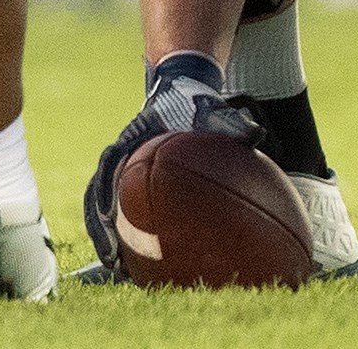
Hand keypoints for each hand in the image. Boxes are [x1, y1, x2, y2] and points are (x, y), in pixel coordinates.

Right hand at [82, 61, 261, 270]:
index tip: (108, 216)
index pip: (109, 169)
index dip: (104, 194)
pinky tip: (142, 257)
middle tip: (111, 257)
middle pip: (99, 196)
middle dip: (101, 227)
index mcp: (130, 141)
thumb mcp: (208, 107)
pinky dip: (127, 231)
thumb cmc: (192, 102)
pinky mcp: (131, 181)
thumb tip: (257, 135)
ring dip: (108, 235)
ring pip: (105, 208)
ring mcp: (123, 171)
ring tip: (118, 268)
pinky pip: (124, 209)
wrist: (180, 88)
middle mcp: (120, 159)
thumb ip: (229, 122)